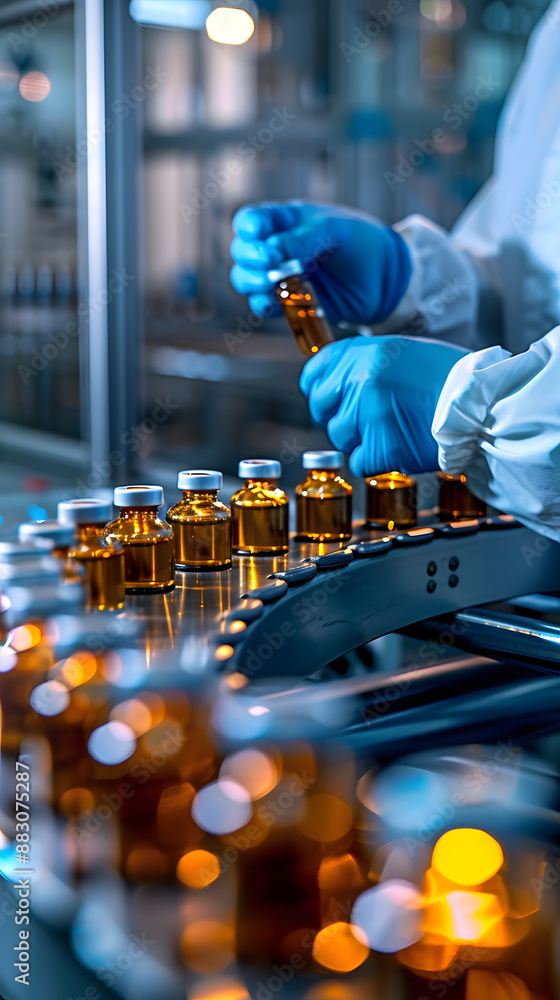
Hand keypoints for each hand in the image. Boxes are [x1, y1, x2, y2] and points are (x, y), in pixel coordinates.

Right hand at [230, 201, 411, 324]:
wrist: (384, 276)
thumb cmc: (359, 240)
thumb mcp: (332, 230)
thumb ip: (300, 239)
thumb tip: (270, 250)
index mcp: (284, 221)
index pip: (250, 221)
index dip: (248, 228)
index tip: (258, 235)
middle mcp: (276, 248)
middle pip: (242, 252)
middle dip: (250, 258)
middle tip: (270, 262)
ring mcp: (280, 276)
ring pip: (246, 279)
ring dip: (252, 282)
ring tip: (271, 283)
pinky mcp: (288, 302)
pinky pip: (264, 305)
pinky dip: (263, 305)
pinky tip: (273, 304)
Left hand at [300, 335, 469, 475]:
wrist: (481, 405)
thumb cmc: (450, 379)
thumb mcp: (402, 353)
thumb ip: (366, 365)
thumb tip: (337, 380)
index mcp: (366, 353)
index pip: (314, 375)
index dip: (322, 391)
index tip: (332, 399)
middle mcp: (361, 380)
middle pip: (321, 409)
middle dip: (340, 417)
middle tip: (370, 420)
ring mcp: (368, 414)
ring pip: (340, 437)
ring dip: (361, 440)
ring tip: (395, 430)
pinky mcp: (380, 446)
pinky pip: (359, 462)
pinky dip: (376, 462)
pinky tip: (399, 447)